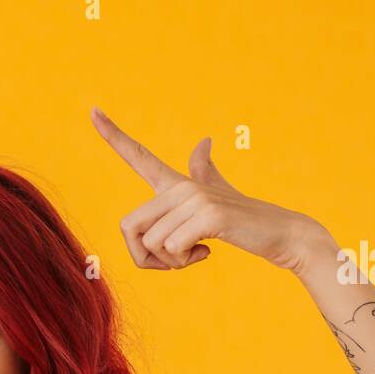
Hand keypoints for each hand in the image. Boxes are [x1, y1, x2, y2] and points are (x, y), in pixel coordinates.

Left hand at [91, 108, 327, 274]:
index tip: (92, 110)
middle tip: (176, 260)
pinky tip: (207, 251)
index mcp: (177, 183)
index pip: (139, 156)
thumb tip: (204, 141)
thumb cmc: (244, 221)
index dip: (113, 135)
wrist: (281, 234)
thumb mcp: (219, 195)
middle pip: (130, 227)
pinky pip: (171, 248)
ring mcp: (194, 197)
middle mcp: (181, 185)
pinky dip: (185, 260)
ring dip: (171, 263)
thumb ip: (205, 170)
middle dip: (145, 258)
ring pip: (152, 243)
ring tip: (197, 252)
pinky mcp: (207, 214)